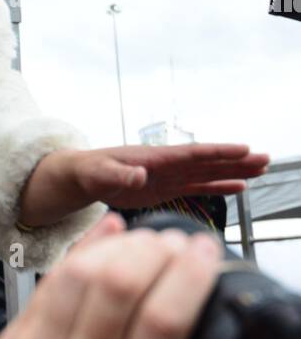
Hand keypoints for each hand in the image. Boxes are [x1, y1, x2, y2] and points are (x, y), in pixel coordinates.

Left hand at [0, 213, 222, 338]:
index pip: (166, 319)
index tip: (205, 257)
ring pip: (84, 274)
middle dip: (159, 248)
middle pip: (125, 283)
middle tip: (177, 244)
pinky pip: (49, 282)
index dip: (191, 275)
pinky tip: (101, 239)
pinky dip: (81, 252)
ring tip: (143, 241)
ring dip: (121, 245)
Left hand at [18, 143, 270, 227]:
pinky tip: (238, 188)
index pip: (189, 153)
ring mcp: (165, 177)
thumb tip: (139, 176)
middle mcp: (162, 165)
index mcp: (150, 158)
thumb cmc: (82, 172)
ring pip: (205, 172)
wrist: (73, 177)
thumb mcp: (94, 174)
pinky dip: (217, 186)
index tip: (243, 149)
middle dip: (235, 160)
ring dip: (232, 172)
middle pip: (205, 161)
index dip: (216, 152)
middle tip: (265, 158)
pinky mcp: (162, 190)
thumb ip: (115, 176)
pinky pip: (195, 187)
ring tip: (261, 169)